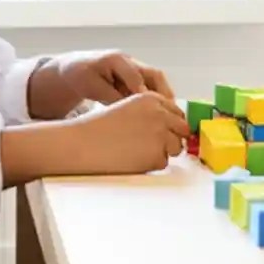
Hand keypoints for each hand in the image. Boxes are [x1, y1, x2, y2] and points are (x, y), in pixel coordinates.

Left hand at [51, 50, 174, 104]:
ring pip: (155, 80)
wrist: (73, 68)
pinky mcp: (134, 76)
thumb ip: (110, 97)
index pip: (136, 77)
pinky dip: (155, 97)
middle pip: (154, 74)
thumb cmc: (79, 76)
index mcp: (116, 59)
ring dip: (162, 96)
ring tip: (168, 114)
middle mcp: (129, 61)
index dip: (144, 94)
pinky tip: (156, 112)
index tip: (150, 110)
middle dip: (163, 93)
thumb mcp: (90, 86)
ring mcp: (133, 67)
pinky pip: (149, 85)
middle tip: (169, 112)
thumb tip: (129, 109)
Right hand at [70, 92, 190, 173]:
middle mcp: (160, 113)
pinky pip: (164, 163)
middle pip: (182, 129)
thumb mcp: (128, 108)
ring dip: (162, 152)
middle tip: (153, 146)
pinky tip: (132, 159)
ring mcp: (160, 134)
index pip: (177, 112)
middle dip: (172, 138)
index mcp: (151, 98)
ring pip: (176, 148)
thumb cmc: (99, 128)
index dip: (172, 125)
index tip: (165, 132)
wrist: (81, 143)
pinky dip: (151, 165)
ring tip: (137, 151)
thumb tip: (175, 126)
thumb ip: (151, 113)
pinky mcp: (156, 155)